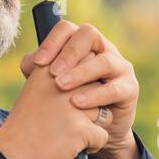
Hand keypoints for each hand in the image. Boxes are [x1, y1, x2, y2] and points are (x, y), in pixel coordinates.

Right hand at [0, 61, 109, 158]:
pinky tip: (70, 147)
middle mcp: (61, 83)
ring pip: (104, 112)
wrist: (12, 157)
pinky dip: (91, 146)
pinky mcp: (80, 129)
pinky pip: (103, 135)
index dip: (86, 82)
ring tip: (67, 134)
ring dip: (91, 127)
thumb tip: (90, 60)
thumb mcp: (36, 89)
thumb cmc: (26, 126)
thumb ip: (59, 74)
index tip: (70, 97)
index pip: (88, 61)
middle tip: (65, 120)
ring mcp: (72, 106)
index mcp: (49, 69)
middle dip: (91, 107)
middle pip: (99, 88)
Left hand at [19, 21, 139, 158]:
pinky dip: (95, 95)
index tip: (38, 62)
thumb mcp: (54, 86)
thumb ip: (40, 72)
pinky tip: (77, 103)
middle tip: (52, 72)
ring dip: (80, 73)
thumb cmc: (72, 102)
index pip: (67, 29)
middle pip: (89, 35)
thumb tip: (28, 62)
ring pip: (103, 61)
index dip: (52, 42)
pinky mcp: (130, 88)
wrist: (96, 130)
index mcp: (83, 44)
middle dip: (69, 53)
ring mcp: (120, 67)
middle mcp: (104, 49)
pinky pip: (114, 88)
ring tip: (61, 86)